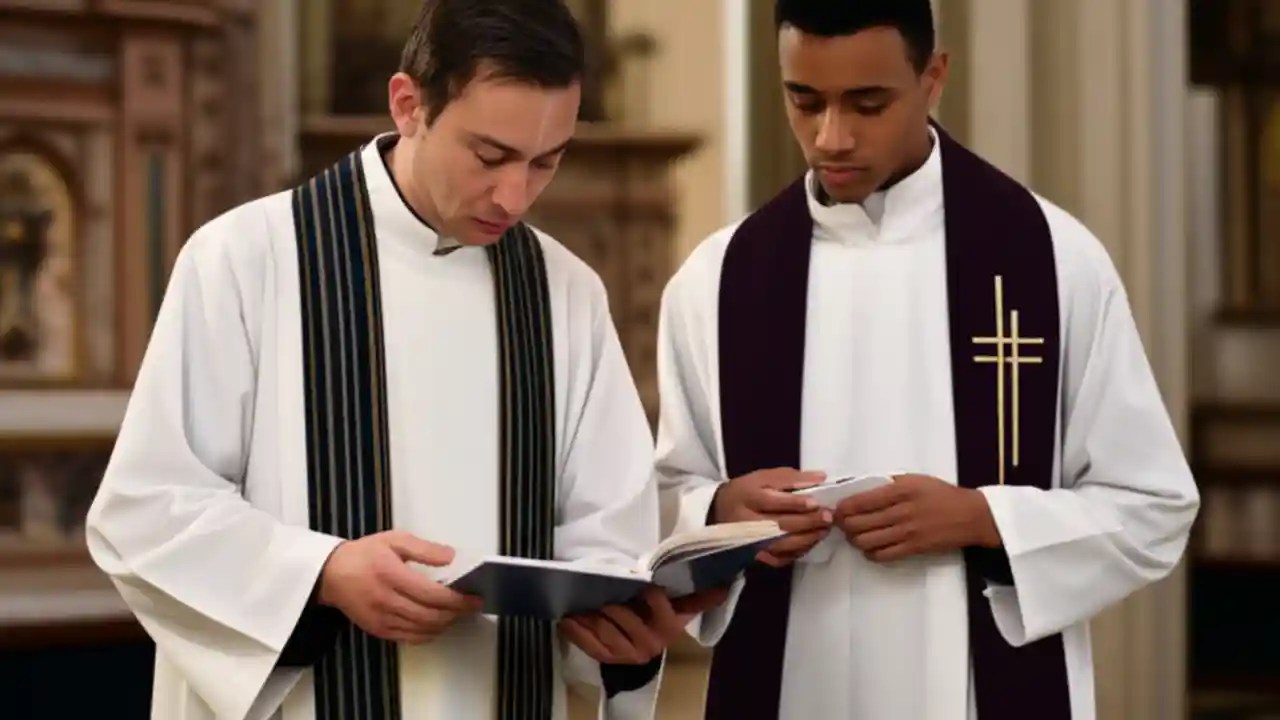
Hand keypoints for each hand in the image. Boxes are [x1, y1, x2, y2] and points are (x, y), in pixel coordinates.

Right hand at [318, 530, 482, 643]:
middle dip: (456, 612)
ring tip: (457, 612)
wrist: (330, 574)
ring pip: (423, 630)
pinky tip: (437, 623)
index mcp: (391, 575)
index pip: (432, 594)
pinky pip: (410, 638)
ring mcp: (381, 619)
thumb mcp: (394, 540)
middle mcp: (386, 600)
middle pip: (431, 615)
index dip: (457, 599)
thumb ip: (424, 548)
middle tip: (471, 605)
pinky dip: (429, 633)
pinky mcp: (378, 630)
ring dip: (445, 623)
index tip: (474, 596)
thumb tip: (451, 556)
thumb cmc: (364, 555)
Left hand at [559, 587, 729, 664]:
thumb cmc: (666, 614)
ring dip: (589, 616)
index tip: (642, 582)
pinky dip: (576, 633)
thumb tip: (727, 584)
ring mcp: (627, 653)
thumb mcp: (684, 603)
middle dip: (610, 602)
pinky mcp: (609, 659)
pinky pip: (590, 646)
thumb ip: (703, 593)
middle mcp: (650, 642)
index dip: (649, 594)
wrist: (650, 643)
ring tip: (576, 599)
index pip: (657, 603)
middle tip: (596, 586)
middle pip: (623, 616)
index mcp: (669, 625)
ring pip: (604, 632)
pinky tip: (567, 618)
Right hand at [711, 468, 832, 567]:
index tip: (816, 502)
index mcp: (747, 497)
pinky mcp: (755, 556)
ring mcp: (750, 543)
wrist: (719, 512)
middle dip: (807, 522)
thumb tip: (821, 477)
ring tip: (824, 530)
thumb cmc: (745, 491)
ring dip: (807, 539)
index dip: (795, 503)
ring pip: (782, 545)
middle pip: (780, 525)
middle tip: (827, 517)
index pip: (772, 502)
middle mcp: (746, 522)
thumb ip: (790, 477)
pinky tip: (810, 542)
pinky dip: (798, 552)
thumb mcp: (762, 477)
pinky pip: (780, 558)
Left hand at [834, 474, 1001, 561]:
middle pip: (859, 524)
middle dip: (844, 525)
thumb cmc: (940, 493)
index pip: (861, 501)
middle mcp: (902, 511)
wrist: (970, 515)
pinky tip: (870, 547)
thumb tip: (857, 488)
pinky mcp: (914, 549)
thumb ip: (887, 483)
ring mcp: (907, 532)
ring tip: (854, 535)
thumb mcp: (914, 479)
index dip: (842, 508)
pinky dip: (870, 553)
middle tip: (842, 524)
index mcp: (900, 490)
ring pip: (866, 541)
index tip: (837, 509)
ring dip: (854, 540)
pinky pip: (882, 555)